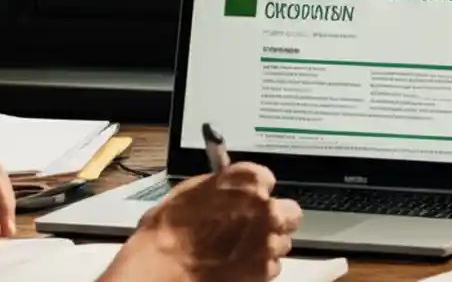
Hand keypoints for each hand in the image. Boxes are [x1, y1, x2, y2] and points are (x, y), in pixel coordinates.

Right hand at [102, 163, 301, 281]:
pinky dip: (259, 267)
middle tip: (255, 226)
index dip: (256, 190)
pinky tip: (237, 266)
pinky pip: (272, 266)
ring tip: (240, 250)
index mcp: (247, 182)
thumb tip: (230, 187)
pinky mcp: (264, 271)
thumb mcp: (192, 191)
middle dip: (275, 218)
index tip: (248, 197)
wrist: (161, 267)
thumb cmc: (169, 229)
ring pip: (282, 242)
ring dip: (266, 244)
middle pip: (290, 212)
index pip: (267, 179)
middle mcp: (265, 209)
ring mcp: (268, 242)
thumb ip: (222, 186)